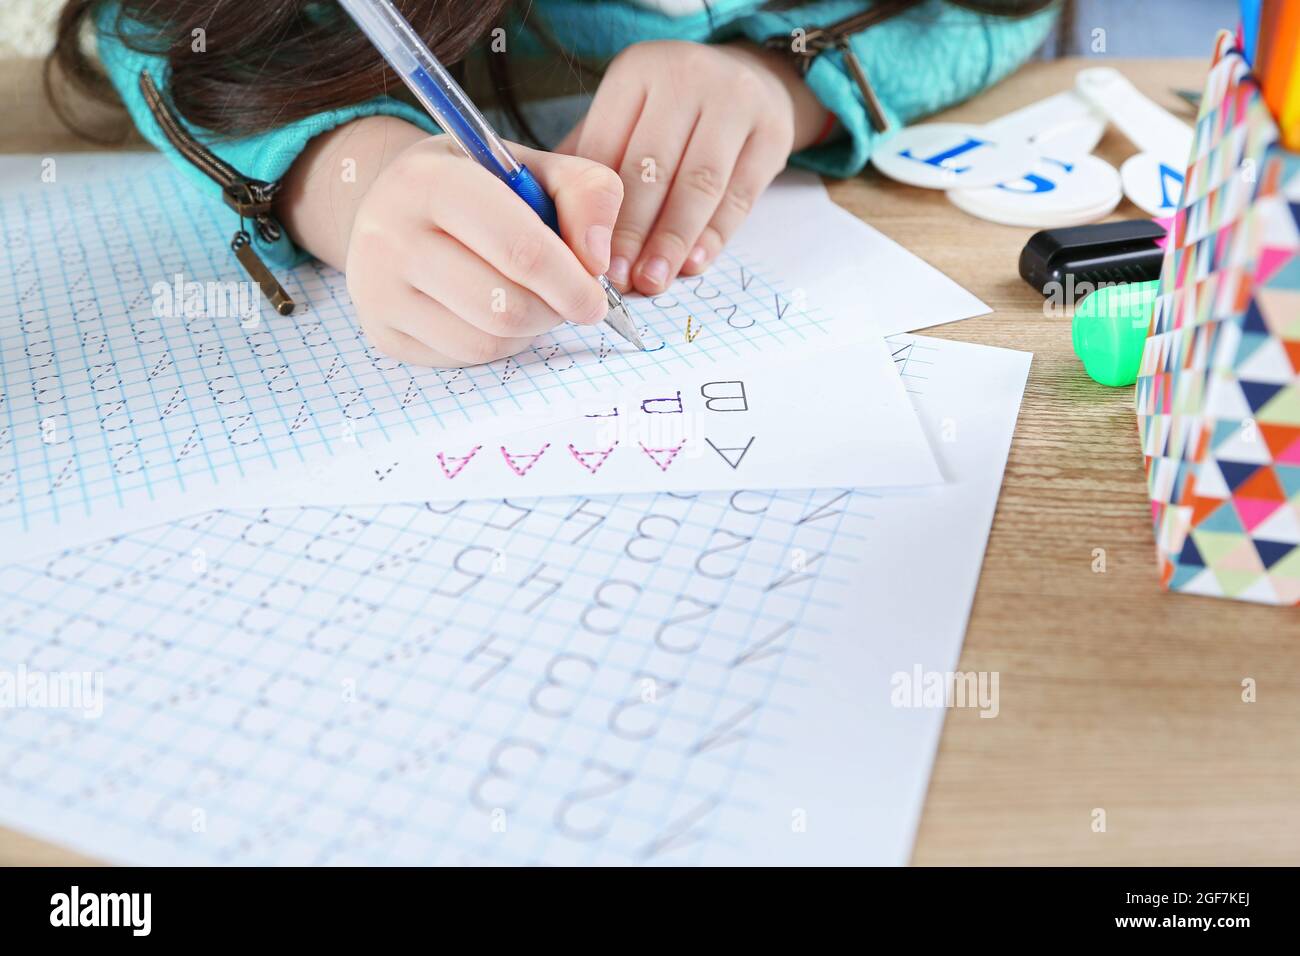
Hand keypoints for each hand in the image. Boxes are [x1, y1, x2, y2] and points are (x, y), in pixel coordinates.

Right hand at [343, 134, 622, 366]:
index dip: (571, 282)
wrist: (393, 205)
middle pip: (505, 306)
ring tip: (531, 298)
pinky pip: (464, 358)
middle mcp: (390, 236)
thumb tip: (598, 261)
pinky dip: (498, 344)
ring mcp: (378, 291)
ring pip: (487, 341)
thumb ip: (586, 193)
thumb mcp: (531, 168)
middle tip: (567, 299)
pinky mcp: (383, 333)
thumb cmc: (476, 185)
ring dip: (529, 330)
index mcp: (430, 181)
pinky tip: (495, 313)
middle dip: (553, 311)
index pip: (520, 249)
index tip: (595, 296)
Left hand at [559, 40, 829, 294]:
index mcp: (637, 72)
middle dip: (632, 232)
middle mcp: (686, 76)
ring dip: (672, 241)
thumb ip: (592, 163)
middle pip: (652, 168)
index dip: (596, 211)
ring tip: (653, 281)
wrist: (754, 81)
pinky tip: (694, 264)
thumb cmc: (674, 113)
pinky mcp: (773, 132)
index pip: (608, 149)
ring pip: (699, 184)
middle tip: (618, 281)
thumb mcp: (628, 116)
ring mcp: (736, 100)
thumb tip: (552, 227)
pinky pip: (740, 196)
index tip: (586, 260)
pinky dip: (715, 236)